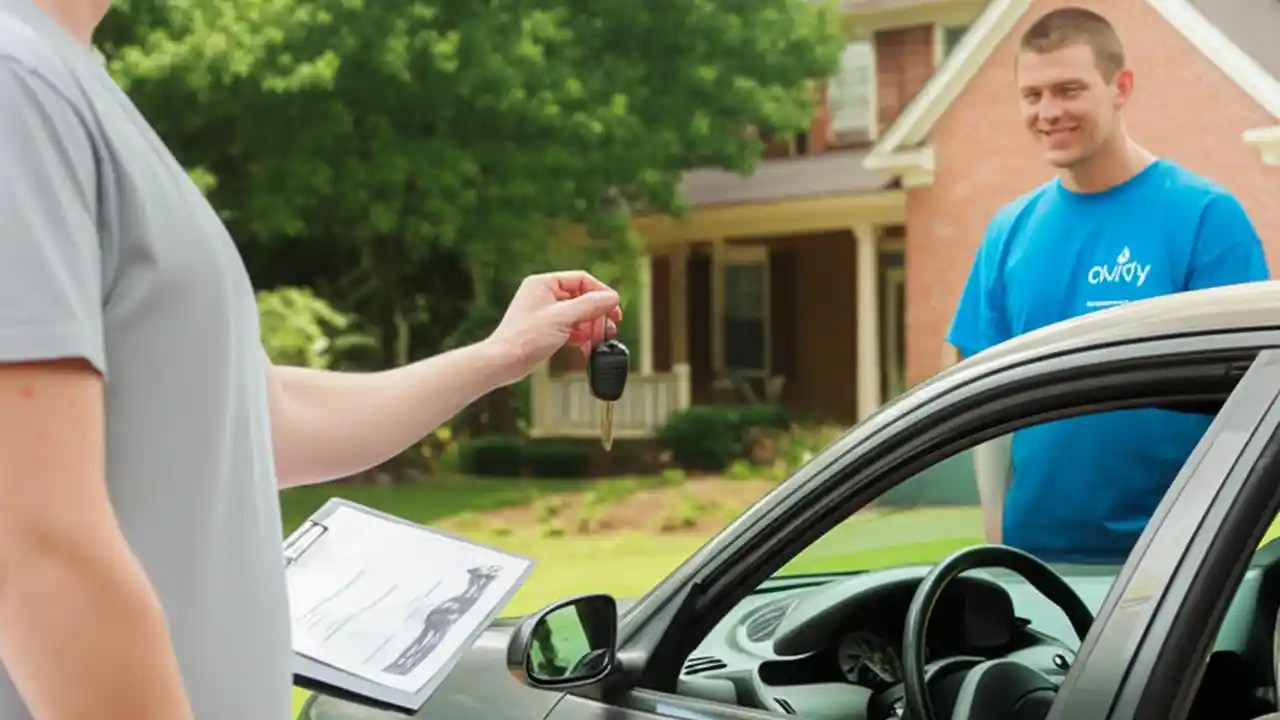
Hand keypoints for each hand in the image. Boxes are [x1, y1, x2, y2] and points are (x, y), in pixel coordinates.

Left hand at [487, 271, 622, 380]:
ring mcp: (544, 313)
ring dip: (591, 328)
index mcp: (543, 283)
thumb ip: (590, 306)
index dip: (600, 292)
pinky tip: (587, 347)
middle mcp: (543, 295)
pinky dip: (580, 337)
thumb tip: (612, 297)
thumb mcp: (562, 318)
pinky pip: (569, 328)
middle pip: (581, 298)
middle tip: (611, 327)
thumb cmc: (525, 338)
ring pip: (577, 315)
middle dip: (597, 314)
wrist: (503, 363)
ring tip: (600, 340)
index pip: (581, 279)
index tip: (614, 307)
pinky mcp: (544, 329)